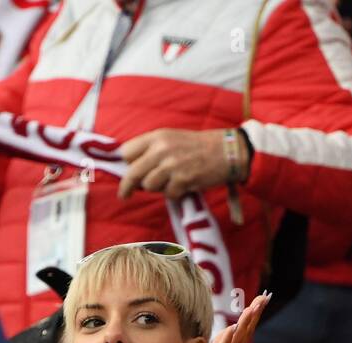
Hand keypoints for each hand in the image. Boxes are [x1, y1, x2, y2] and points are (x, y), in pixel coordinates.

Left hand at [118, 129, 240, 200]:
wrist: (228, 150)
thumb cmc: (198, 147)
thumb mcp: (172, 139)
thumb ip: (152, 151)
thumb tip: (132, 171)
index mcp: (157, 136)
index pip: (127, 152)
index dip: (127, 163)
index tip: (127, 171)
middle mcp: (162, 149)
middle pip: (132, 173)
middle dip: (127, 187)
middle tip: (124, 196)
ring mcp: (172, 165)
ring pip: (149, 186)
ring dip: (157, 188)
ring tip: (171, 181)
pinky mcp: (183, 179)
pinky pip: (168, 194)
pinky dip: (175, 193)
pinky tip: (185, 184)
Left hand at [173, 293, 270, 342]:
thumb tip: (229, 331)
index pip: (242, 333)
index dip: (251, 316)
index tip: (261, 299)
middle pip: (244, 334)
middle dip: (254, 315)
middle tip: (264, 297)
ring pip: (236, 342)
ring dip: (245, 324)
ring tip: (254, 307)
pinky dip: (226, 342)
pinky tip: (232, 328)